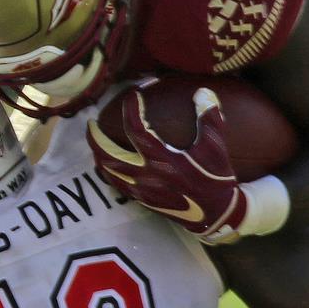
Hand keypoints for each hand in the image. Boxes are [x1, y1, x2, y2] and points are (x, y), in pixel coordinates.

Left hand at [88, 87, 249, 243]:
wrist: (217, 215)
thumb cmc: (216, 180)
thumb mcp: (216, 148)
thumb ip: (209, 119)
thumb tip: (203, 92)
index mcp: (162, 159)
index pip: (136, 129)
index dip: (131, 108)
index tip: (133, 95)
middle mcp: (146, 175)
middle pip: (108, 155)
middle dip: (95, 138)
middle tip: (91, 123)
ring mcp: (141, 190)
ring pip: (108, 172)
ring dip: (98, 155)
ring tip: (96, 142)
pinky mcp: (143, 201)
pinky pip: (117, 184)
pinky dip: (109, 171)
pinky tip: (111, 164)